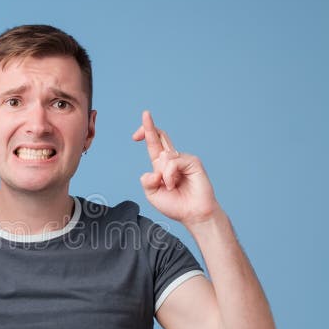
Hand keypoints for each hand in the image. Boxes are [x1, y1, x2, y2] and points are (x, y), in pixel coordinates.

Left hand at [132, 110, 219, 226]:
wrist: (192, 214)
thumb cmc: (175, 205)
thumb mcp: (152, 194)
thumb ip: (147, 181)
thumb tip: (153, 170)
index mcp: (161, 166)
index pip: (153, 144)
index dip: (146, 133)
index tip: (136, 133)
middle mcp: (172, 159)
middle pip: (160, 136)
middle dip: (149, 126)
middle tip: (145, 114)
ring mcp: (183, 159)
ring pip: (163, 157)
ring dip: (163, 175)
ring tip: (171, 187)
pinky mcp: (193, 162)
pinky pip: (173, 162)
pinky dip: (170, 175)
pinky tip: (175, 184)